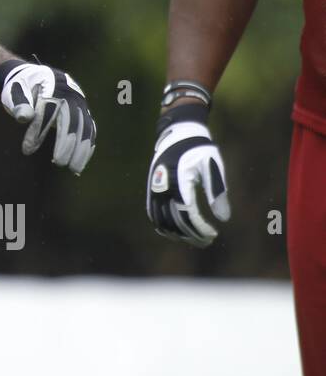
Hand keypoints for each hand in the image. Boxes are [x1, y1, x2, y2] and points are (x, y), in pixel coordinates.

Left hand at [0, 59, 96, 173]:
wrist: (37, 77)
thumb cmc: (23, 87)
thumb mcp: (15, 92)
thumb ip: (19, 104)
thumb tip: (23, 117)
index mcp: (52, 87)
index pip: (47, 111)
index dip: (37, 131)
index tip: (27, 149)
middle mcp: (71, 95)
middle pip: (72, 121)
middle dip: (67, 143)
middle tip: (59, 163)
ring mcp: (80, 104)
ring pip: (85, 128)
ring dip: (82, 149)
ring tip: (74, 169)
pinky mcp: (84, 113)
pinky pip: (89, 130)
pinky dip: (87, 146)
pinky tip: (81, 161)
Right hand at [146, 102, 229, 246]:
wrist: (177, 134)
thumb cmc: (199, 150)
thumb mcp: (213, 167)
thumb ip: (217, 192)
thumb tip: (223, 218)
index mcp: (179, 182)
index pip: (189, 214)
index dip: (201, 228)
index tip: (213, 234)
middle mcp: (163, 188)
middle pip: (174, 222)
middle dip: (191, 235)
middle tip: (207, 241)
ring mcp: (155, 189)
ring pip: (161, 221)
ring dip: (177, 234)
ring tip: (194, 238)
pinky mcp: (152, 189)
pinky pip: (153, 213)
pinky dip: (163, 226)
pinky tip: (176, 232)